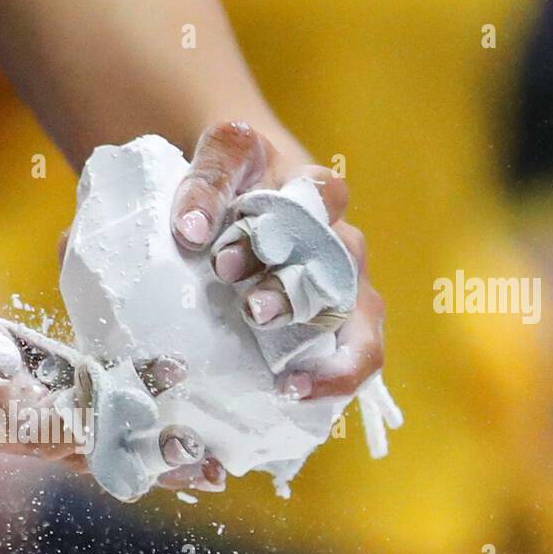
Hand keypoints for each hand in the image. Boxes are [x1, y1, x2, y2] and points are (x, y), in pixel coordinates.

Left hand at [171, 121, 384, 400]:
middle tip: (252, 312)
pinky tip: (296, 396)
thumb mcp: (222, 157)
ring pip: (360, 320)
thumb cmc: (238, 176)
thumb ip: (207, 183)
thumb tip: (192, 230)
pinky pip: (358, 354)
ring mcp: (347, 284)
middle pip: (338, 267)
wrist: (250, 183)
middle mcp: (339, 239)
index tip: (225, 261)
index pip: (320, 199)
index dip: (279, 232)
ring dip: (326, 351)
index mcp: (315, 191)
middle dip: (294, 295)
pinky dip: (334, 380)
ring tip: (288, 382)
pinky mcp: (341, 321)